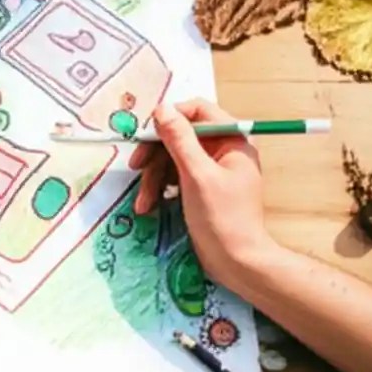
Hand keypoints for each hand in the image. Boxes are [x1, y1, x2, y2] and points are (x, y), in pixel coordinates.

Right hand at [130, 99, 276, 289]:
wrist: (236, 263)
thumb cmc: (222, 218)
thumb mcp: (197, 175)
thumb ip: (179, 140)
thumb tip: (162, 108)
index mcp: (232, 141)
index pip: (199, 112)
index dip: (171, 119)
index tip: (147, 134)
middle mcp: (223, 151)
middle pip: (180, 137)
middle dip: (156, 155)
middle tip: (135, 169)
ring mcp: (212, 172)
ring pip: (173, 159)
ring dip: (153, 178)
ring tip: (143, 203)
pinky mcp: (201, 190)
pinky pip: (175, 178)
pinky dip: (161, 189)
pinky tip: (151, 205)